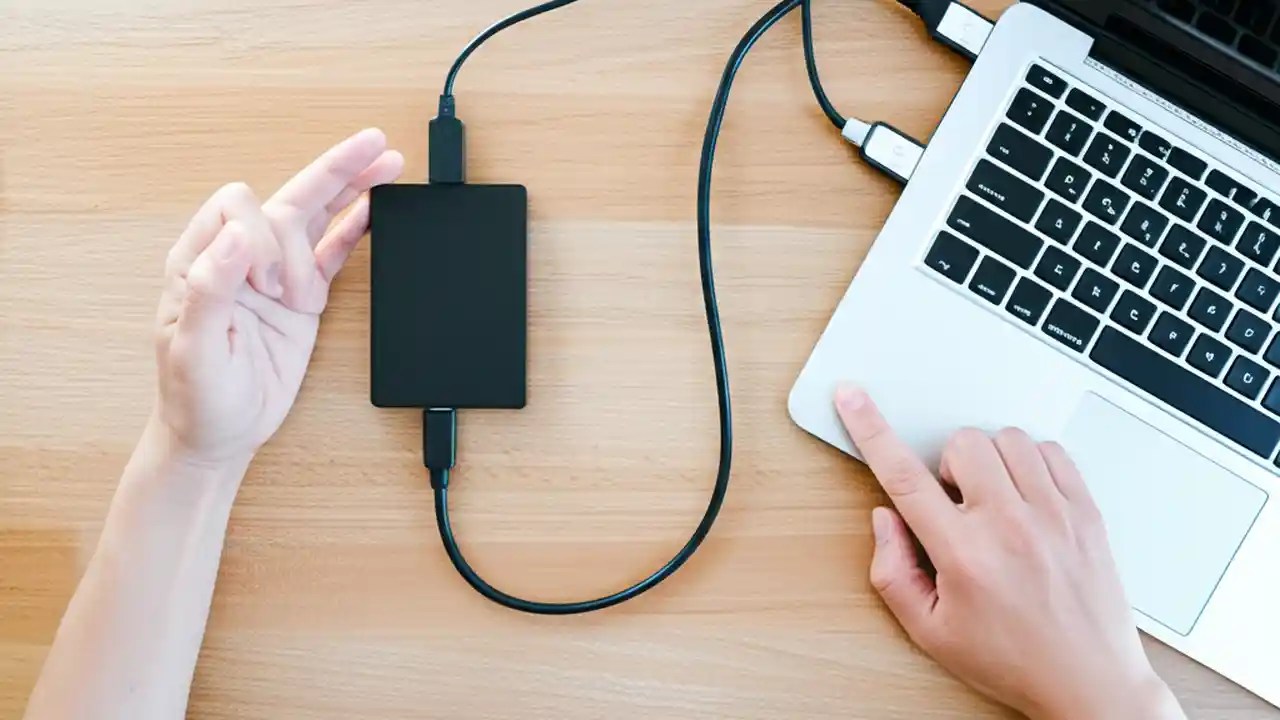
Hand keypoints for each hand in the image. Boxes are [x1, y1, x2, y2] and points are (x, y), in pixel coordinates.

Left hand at [154, 129, 403, 467]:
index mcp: (200, 261)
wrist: (220, 436)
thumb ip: (210, 287)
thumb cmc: (196, 398)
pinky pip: (334, 252)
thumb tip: (239, 235)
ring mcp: (275, 276)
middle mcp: (239, 260)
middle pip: (288, 197)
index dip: (261, 241)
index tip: (266, 287)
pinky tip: (378, 205)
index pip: (238, 211)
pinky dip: (357, 227)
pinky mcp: (303, 297)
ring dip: (350, 187)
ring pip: (316, 217)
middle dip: (329, 172)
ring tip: (386, 162)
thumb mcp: (193, 348)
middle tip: (369, 145)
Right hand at [834, 387, 1184, 719]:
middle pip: (963, 443)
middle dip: (949, 466)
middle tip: (958, 504)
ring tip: (995, 500)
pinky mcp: (1086, 513)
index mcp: (964, 556)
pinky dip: (1032, 462)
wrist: (1089, 683)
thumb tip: (885, 519)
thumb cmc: (1011, 660)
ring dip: (991, 460)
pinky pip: (1052, 451)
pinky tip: (1026, 496)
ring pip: (1008, 439)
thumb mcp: (929, 632)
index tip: (854, 399)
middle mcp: (1010, 527)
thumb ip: (892, 571)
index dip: (871, 429)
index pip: (904, 476)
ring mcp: (1054, 516)